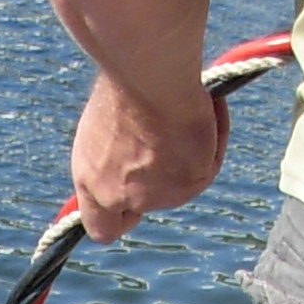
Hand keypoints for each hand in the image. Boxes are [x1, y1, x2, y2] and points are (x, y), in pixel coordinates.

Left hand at [69, 71, 228, 242]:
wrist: (147, 74)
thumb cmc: (123, 86)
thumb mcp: (104, 128)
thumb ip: (113, 157)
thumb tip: (133, 162)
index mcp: (91, 182)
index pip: (102, 228)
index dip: (120, 217)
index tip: (132, 200)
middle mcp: (120, 197)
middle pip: (145, 206)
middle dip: (158, 182)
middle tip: (169, 144)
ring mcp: (156, 195)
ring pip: (181, 184)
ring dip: (185, 152)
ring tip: (184, 110)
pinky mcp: (191, 183)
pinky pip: (210, 161)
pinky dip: (212, 132)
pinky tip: (207, 105)